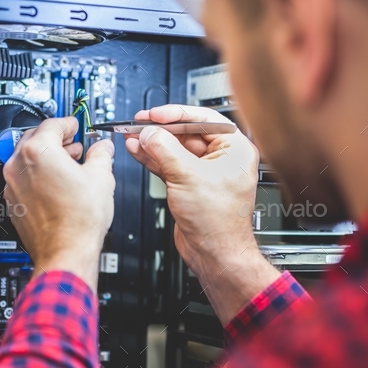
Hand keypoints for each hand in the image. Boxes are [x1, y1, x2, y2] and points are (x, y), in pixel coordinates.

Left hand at [3, 117, 114, 292]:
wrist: (65, 253)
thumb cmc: (78, 221)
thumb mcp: (101, 177)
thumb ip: (101, 154)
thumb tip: (103, 148)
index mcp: (38, 151)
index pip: (52, 124)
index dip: (68, 123)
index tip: (76, 125)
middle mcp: (18, 166)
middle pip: (35, 138)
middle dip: (56, 138)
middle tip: (73, 142)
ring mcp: (12, 186)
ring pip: (27, 159)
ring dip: (47, 156)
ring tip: (69, 162)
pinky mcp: (13, 202)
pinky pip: (24, 179)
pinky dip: (38, 175)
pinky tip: (57, 183)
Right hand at [125, 105, 279, 323]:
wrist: (214, 253)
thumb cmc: (219, 222)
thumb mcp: (188, 176)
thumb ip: (165, 149)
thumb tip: (150, 132)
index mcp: (235, 148)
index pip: (203, 118)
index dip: (176, 114)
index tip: (154, 114)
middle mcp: (222, 158)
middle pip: (186, 132)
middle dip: (160, 129)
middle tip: (139, 124)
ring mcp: (205, 172)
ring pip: (175, 148)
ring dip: (152, 142)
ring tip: (132, 135)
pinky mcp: (190, 184)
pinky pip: (169, 164)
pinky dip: (153, 157)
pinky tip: (138, 150)